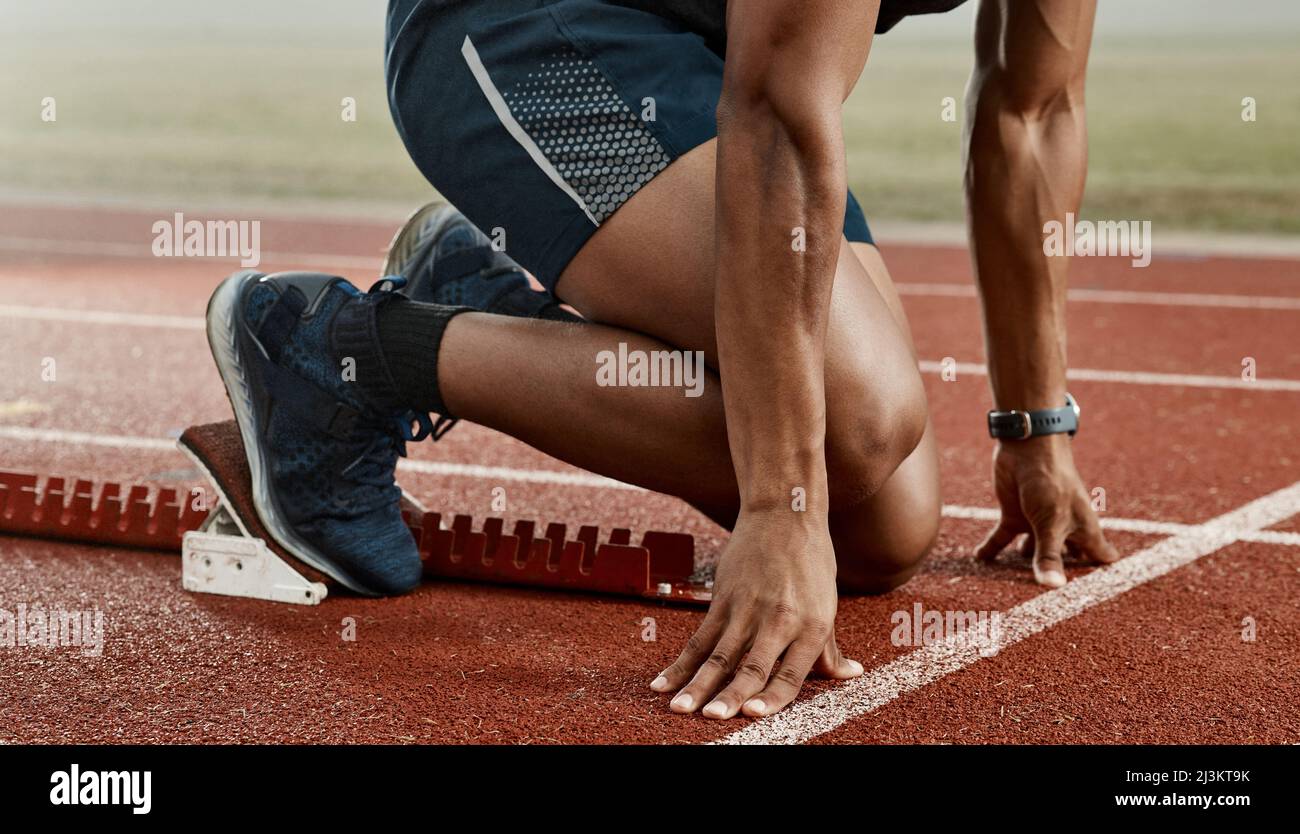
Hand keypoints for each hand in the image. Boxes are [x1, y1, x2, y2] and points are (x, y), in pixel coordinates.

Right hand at [649, 510, 861, 718]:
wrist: (784, 514)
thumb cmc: (812, 562)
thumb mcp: (827, 604)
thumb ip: (830, 648)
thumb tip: (851, 675)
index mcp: (812, 626)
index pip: (791, 673)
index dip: (772, 697)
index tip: (754, 716)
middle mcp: (779, 619)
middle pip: (751, 665)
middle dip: (729, 696)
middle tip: (711, 719)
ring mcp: (747, 608)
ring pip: (718, 655)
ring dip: (696, 685)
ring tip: (678, 709)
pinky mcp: (723, 598)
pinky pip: (699, 638)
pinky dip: (680, 663)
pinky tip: (663, 682)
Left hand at [976, 434, 1118, 585]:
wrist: (1026, 447)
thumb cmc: (1051, 482)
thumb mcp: (1051, 523)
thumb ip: (1050, 556)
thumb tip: (1053, 587)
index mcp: (1083, 531)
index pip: (1101, 557)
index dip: (1103, 575)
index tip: (1103, 596)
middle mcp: (1062, 530)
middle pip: (1065, 560)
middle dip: (1060, 577)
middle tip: (1053, 603)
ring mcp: (1037, 523)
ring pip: (1031, 553)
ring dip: (1023, 566)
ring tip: (1012, 590)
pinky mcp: (1014, 516)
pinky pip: (1002, 538)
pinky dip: (991, 548)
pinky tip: (979, 559)